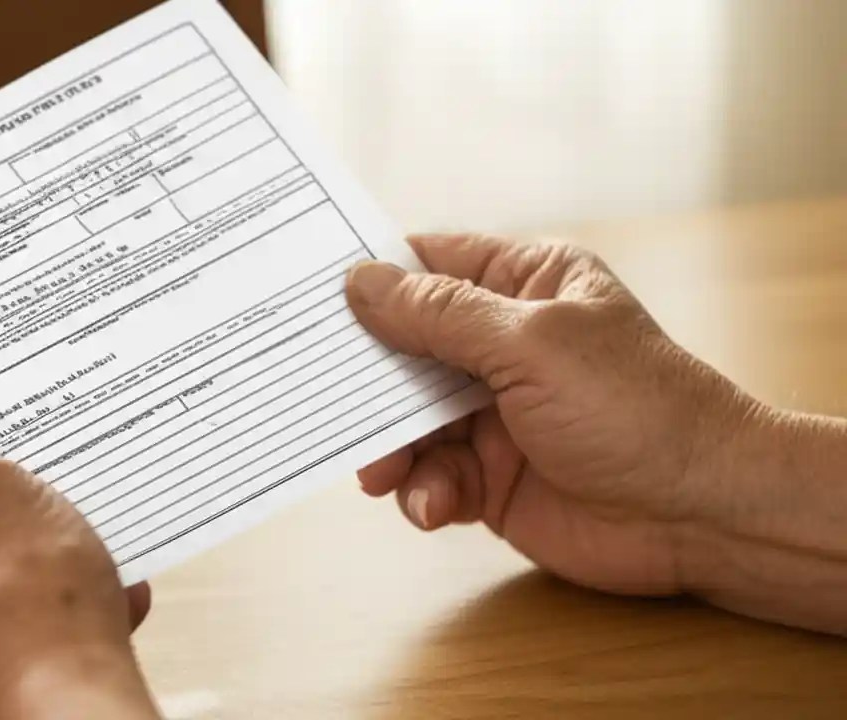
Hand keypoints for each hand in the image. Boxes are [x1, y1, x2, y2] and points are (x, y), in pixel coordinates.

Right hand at [345, 234, 756, 595]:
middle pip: (406, 347)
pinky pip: (431, 475)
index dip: (372, 277)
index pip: (430, 264)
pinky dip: (424, 490)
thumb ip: (439, 315)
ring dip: (392, 447)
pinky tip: (435, 504)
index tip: (311, 294)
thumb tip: (360, 282)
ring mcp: (495, 412)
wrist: (700, 514)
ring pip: (409, 419)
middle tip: (328, 396)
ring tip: (384, 472)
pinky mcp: (490, 476)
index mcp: (525, 284)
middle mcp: (504, 344)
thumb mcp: (530, 343)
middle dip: (371, 378)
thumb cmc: (635, 407)